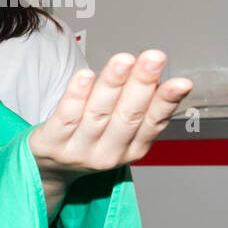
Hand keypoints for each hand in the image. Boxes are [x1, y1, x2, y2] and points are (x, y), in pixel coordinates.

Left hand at [29, 50, 191, 213]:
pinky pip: (65, 118)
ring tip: (123, 60)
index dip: (166, 102)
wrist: (47, 170)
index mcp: (131, 149)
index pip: (152, 123)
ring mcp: (77, 151)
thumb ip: (139, 109)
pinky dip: (76, 95)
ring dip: (112, 84)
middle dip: (141, 84)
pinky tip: (84, 76)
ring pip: (98, 114)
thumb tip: (160, 78)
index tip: (181, 82)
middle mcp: (108, 154)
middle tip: (153, 57)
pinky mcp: (50, 145)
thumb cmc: (86, 141)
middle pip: (127, 116)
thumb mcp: (119, 133)